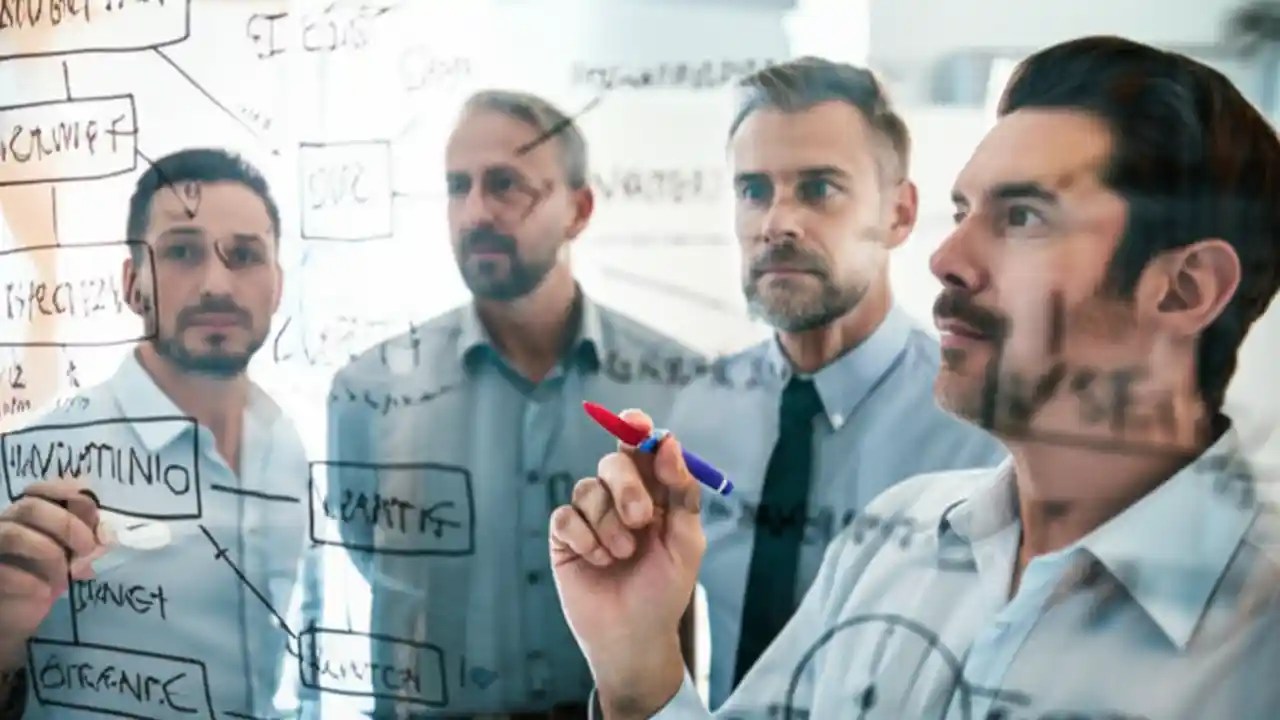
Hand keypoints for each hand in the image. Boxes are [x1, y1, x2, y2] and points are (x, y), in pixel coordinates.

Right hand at [0, 480, 106, 668]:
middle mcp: (3, 524)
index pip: (40, 488)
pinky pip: (1, 571)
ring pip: (13, 534)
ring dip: (48, 553)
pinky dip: (27, 581)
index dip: (69, 495)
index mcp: (25, 514)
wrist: (12, 619)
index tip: (95, 516)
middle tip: (88, 549)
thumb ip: (86, 538)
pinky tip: (45, 592)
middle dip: (67, 525)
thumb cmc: (43, 579)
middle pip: (30, 507)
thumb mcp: (70, 557)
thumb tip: (106, 531)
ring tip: (65, 576)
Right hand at [549, 410, 703, 717]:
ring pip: (587, 488)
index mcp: (654, 492)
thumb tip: (667, 442)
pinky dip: (584, 538)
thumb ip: (681, 492)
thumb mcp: (686, 542)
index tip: (635, 423)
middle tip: (639, 520)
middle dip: (627, 487)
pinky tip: (598, 561)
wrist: (634, 636)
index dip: (636, 429)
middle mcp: (620, 497)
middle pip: (613, 462)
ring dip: (607, 523)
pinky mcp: (565, 536)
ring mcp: (591, 516)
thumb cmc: (665, 589)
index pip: (643, 448)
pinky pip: (565, 517)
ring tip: (621, 555)